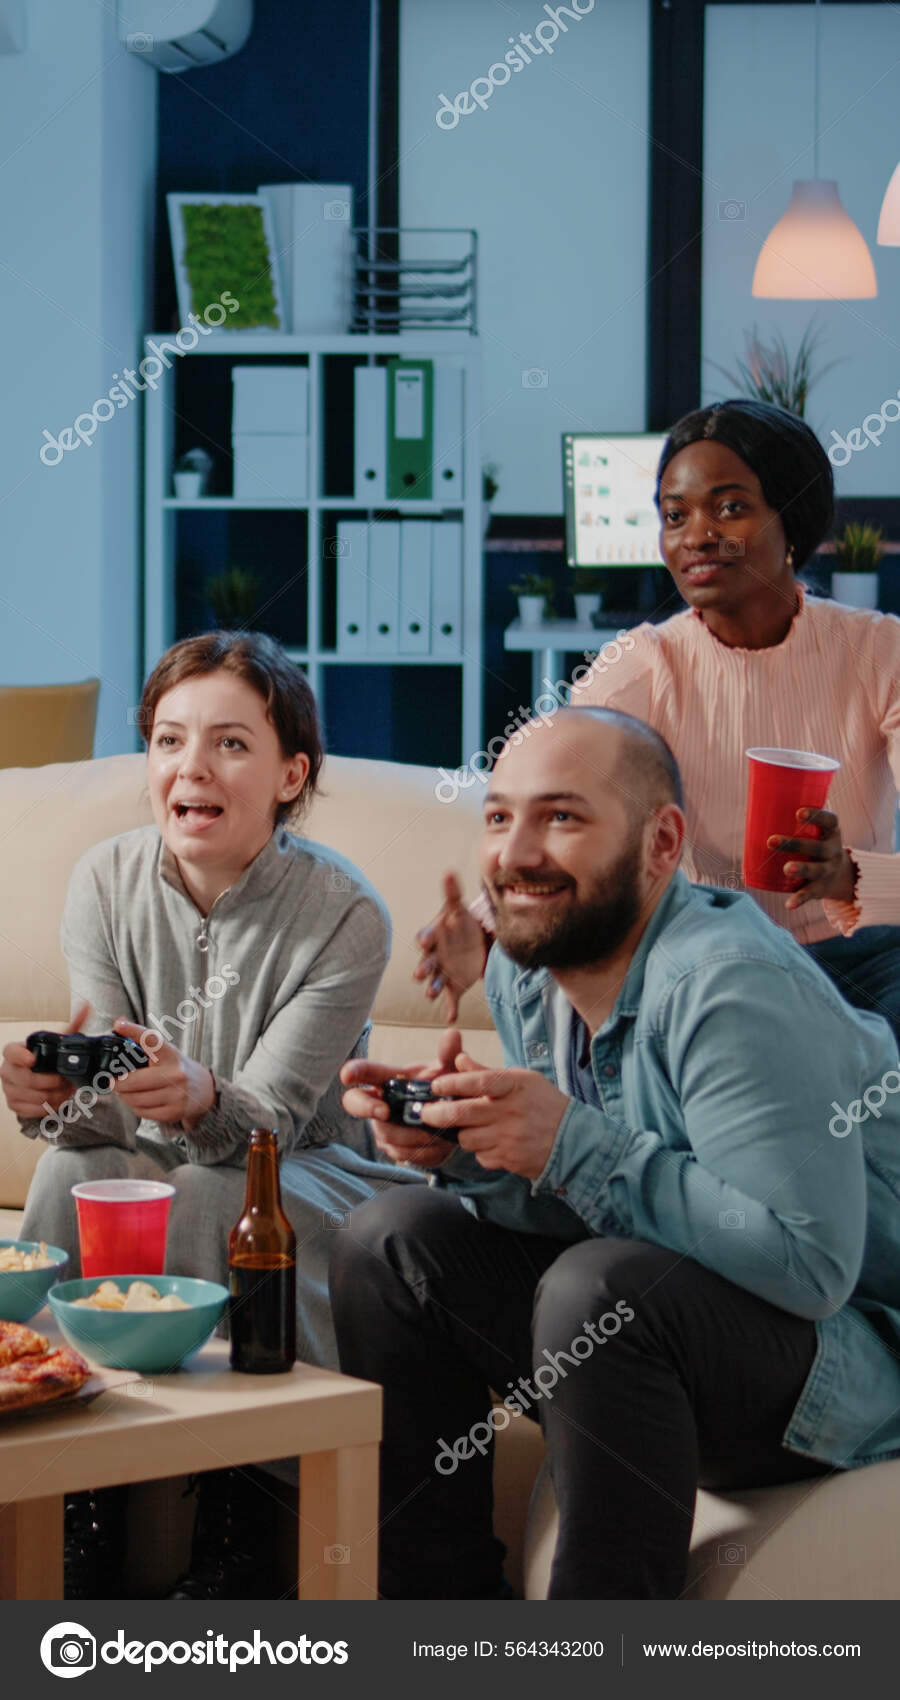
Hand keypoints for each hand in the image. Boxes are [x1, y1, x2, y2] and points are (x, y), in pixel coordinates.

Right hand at [0, 1001, 89, 1118]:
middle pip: (25, 1079)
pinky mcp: (14, 1105)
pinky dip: (48, 1106)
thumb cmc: (48, 1061)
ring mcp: (9, 1089)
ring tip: (65, 1089)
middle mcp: (8, 1070)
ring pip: (32, 1096)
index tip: (33, 1059)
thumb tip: (87, 1006)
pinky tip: (57, 1099)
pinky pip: (32, 1109)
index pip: (10, 1052)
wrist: (42, 1083)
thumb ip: (73, 1026)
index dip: (20, 1056)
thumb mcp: (60, 1044)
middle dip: (50, 1082)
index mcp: (15, 1052)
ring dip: (53, 1095)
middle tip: (66, 1081)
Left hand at [110, 1018, 215, 1129]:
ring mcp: (176, 1094)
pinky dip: (135, 1108)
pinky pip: (143, 1112)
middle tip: (112, 1082)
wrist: (204, 1089)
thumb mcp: (167, 1052)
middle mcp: (176, 1073)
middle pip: (134, 1081)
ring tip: (125, 1092)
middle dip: (117, 1084)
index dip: (133, 1031)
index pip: (151, 1039)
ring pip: (136, 1099)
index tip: (119, 1025)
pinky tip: (138, 1102)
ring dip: (125, 1097)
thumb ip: (144, 1041)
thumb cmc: (178, 1068)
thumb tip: (119, 1023)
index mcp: (171, 1054)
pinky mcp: (174, 1112)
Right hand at [340, 1027, 466, 1167]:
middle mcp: (376, 1102)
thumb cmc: (440, 1090)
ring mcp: (381, 1127)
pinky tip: (438, 1145)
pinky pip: (402, 1154)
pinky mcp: (393, 1149)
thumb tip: (453, 1034)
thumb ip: (448, 1055)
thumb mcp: (446, 1073)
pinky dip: (423, 1150)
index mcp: (386, 1078)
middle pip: (356, 1103)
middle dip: (367, 1108)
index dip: (352, 1072)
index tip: (346, 1075)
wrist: (453, 1120)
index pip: (363, 1071)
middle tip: (384, 1112)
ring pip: (386, 1134)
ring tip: (436, 1130)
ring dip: (410, 1134)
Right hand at [413, 872, 488, 1021]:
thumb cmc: (461, 924)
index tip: (424, 941)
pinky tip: (451, 1017)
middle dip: (424, 969)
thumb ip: (453, 893)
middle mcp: (434, 957)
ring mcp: (443, 973)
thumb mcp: (459, 909)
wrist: (473, 943)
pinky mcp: (454, 985)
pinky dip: (450, 1008)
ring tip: (432, 994)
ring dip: (433, 987)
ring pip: (436, 982)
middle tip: (420, 974)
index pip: (427, 937)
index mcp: (434, 937)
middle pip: (427, 963)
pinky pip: (451, 999)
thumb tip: (449, 872)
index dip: (426, 938)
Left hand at [419, 1061, 569, 1180]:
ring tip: (472, 1128)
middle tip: (425, 1113)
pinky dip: (481, 1150)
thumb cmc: (545, 1105)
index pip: (476, 1082)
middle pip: (461, 1114)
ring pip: (466, 1138)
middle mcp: (511, 1111)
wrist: (575, 1141)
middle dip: (436, 1114)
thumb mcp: (522, 1080)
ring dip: (463, 1133)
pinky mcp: (509, 1160)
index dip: (451, 1083)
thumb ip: (487, 1072)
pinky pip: (481, 1156)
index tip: (435, 1085)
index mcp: (515, 1085)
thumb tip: (459, 1060)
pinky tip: (493, 1143)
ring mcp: (509, 1138)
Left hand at [767, 808, 856, 910]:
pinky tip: (789, 904)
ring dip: (801, 869)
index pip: (829, 820)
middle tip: (771, 841)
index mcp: (831, 832)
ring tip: (786, 868)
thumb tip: (756, 808)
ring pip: (816, 870)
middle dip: (795, 844)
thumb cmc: (816, 844)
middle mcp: (833, 851)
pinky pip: (811, 893)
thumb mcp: (815, 832)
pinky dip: (800, 899)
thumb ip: (793, 822)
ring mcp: (828, 870)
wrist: (840, 876)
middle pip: (817, 847)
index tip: (798, 813)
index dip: (816, 816)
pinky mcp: (821, 888)